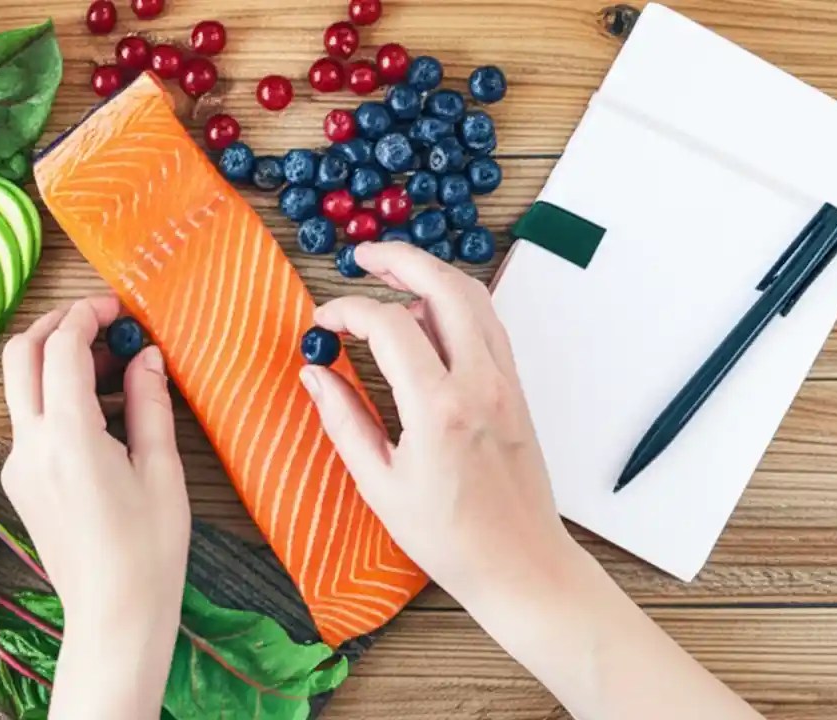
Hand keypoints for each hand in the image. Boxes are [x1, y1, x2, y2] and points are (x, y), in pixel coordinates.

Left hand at [0, 296, 187, 718]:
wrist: (113, 615)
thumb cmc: (149, 550)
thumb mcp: (162, 470)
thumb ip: (149, 403)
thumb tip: (145, 356)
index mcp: (69, 438)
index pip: (63, 348)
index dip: (88, 315)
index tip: (118, 308)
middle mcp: (31, 446)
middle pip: (20, 355)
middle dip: (57, 325)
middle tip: (101, 321)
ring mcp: (19, 465)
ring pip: (21, 387)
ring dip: (56, 360)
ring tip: (111, 366)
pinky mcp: (21, 482)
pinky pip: (30, 420)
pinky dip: (57, 397)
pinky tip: (101, 412)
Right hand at [300, 244, 762, 719]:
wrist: (521, 565)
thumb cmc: (450, 538)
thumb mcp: (379, 485)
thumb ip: (344, 421)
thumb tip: (315, 374)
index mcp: (439, 409)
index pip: (389, 325)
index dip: (348, 311)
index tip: (324, 322)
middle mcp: (480, 383)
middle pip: (443, 286)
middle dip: (399, 259)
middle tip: (362, 257)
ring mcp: (505, 382)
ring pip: (474, 297)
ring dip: (431, 275)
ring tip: (392, 276)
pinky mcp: (517, 388)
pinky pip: (488, 324)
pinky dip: (456, 303)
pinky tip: (428, 315)